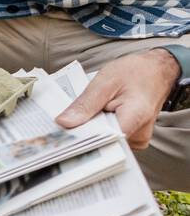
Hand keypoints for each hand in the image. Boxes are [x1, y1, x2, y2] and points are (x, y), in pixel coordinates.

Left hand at [55, 50, 179, 149]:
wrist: (156, 71)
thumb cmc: (134, 72)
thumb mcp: (105, 81)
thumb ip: (85, 104)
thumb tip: (64, 123)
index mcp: (134, 119)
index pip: (102, 141)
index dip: (79, 140)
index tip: (59, 138)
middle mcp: (138, 135)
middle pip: (101, 144)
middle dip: (80, 135)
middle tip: (61, 127)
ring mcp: (136, 139)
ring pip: (104, 142)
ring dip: (88, 131)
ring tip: (78, 119)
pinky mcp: (130, 138)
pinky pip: (109, 138)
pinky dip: (96, 130)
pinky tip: (89, 120)